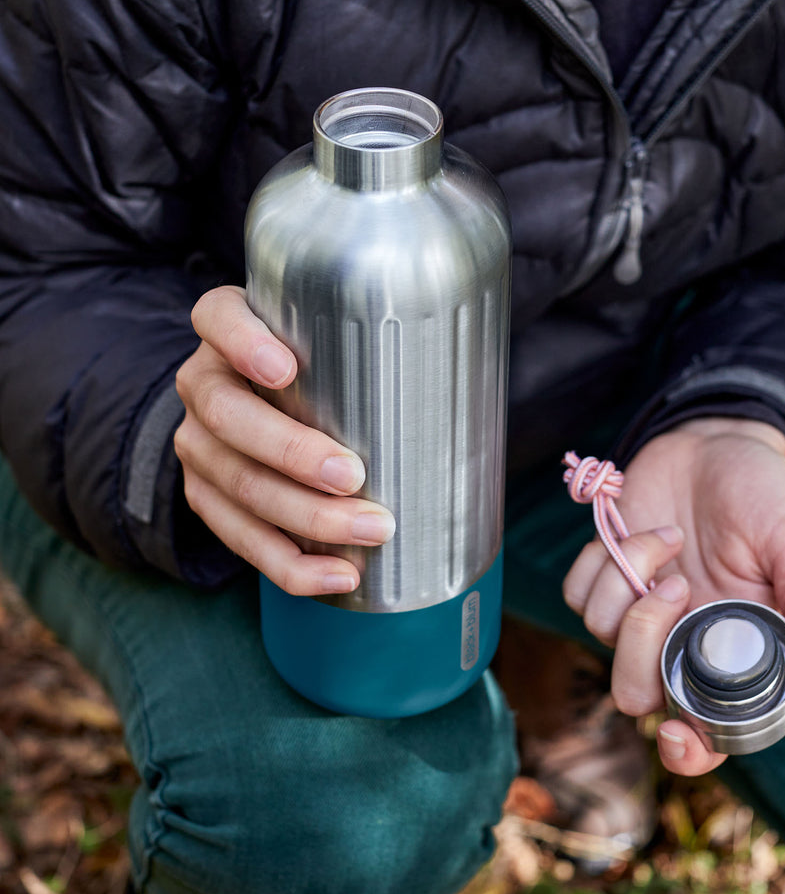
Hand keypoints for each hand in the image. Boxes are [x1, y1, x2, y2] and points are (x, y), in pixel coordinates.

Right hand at [174, 286, 394, 594]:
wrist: (260, 407)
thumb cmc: (318, 366)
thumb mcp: (331, 338)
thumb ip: (376, 343)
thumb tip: (476, 367)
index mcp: (226, 330)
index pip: (218, 318)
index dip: (243, 342)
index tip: (286, 368)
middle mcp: (203, 383)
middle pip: (229, 416)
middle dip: (293, 451)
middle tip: (354, 475)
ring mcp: (199, 445)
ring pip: (238, 485)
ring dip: (306, 517)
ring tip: (370, 532)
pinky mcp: (206, 497)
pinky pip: (240, 538)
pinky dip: (290, 565)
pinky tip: (337, 575)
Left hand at [562, 418, 784, 775]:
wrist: (716, 442)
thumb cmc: (762, 494)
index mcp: (731, 652)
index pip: (705, 732)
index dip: (687, 750)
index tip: (676, 731)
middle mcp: (681, 641)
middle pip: (634, 691)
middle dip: (641, 642)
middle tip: (676, 585)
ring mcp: (638, 610)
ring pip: (600, 634)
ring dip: (629, 579)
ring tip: (671, 537)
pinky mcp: (605, 575)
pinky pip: (577, 593)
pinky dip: (601, 559)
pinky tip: (640, 530)